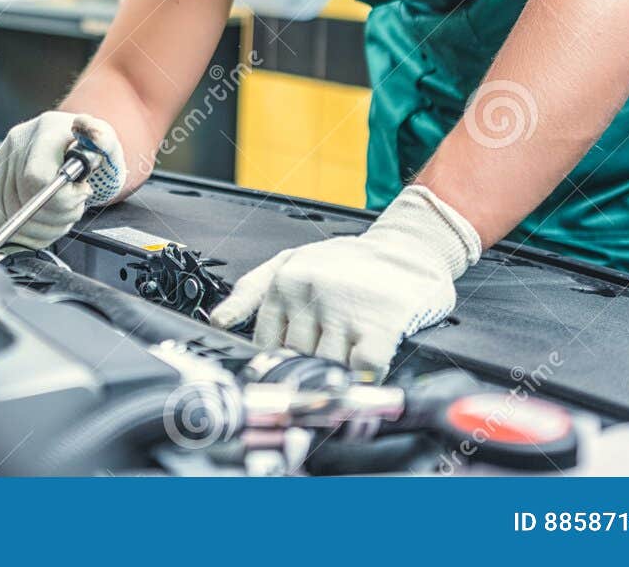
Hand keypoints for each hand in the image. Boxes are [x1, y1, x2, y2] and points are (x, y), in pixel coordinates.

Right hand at [0, 112, 124, 248]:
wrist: (73, 149)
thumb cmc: (89, 150)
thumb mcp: (106, 142)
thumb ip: (103, 140)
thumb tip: (96, 137)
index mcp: (45, 130)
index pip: (36, 177)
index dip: (60, 199)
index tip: (80, 195)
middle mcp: (17, 143)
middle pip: (24, 199)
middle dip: (56, 215)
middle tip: (75, 207)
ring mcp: (1, 162)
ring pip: (11, 213)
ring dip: (43, 225)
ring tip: (62, 213)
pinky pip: (0, 216)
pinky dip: (26, 229)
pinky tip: (45, 219)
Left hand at [209, 185, 481, 373]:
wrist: (411, 247)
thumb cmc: (351, 261)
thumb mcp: (293, 261)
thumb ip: (252, 290)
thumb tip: (217, 320)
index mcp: (284, 282)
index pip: (265, 344)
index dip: (276, 366)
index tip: (285, 378)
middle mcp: (310, 293)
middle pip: (295, 360)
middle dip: (306, 375)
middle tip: (318, 382)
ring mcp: (345, 308)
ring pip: (326, 368)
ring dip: (335, 381)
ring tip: (342, 379)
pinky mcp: (380, 323)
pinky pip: (362, 371)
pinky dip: (363, 381)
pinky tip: (365, 376)